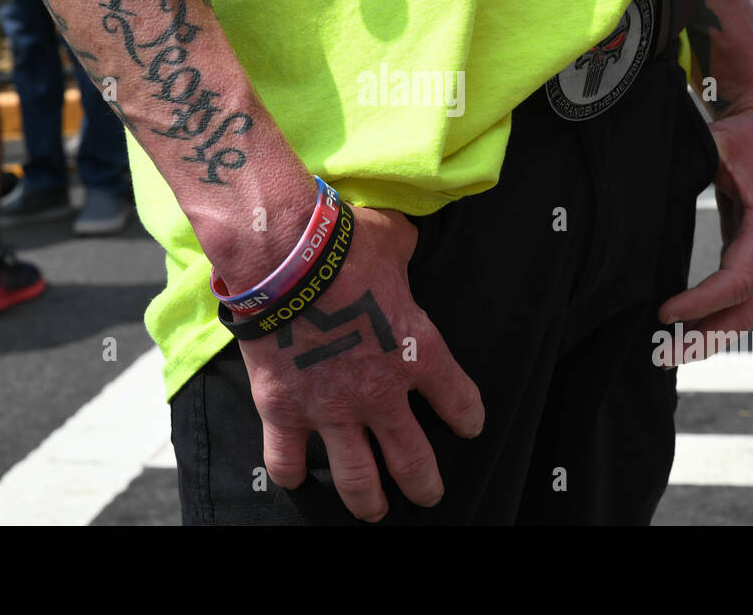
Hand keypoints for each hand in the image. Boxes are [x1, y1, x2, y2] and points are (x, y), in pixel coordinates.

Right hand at [236, 206, 484, 521]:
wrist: (285, 255)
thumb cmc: (343, 241)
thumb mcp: (393, 241)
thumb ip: (403, 253)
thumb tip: (401, 242)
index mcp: (419, 352)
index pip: (459, 401)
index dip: (467, 417)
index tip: (468, 425)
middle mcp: (382, 393)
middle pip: (414, 461)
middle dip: (425, 484)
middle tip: (428, 494)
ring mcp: (332, 409)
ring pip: (358, 479)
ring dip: (369, 500)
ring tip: (373, 511)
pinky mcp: (285, 410)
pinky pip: (288, 460)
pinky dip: (293, 475)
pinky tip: (298, 480)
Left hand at [656, 94, 752, 362]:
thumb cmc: (743, 135)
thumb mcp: (717, 146)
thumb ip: (692, 164)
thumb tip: (645, 181)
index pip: (736, 281)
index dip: (700, 302)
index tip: (663, 313)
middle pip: (742, 310)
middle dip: (703, 338)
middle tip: (659, 356)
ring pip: (742, 312)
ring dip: (706, 336)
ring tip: (664, 354)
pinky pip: (737, 299)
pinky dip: (711, 319)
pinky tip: (682, 333)